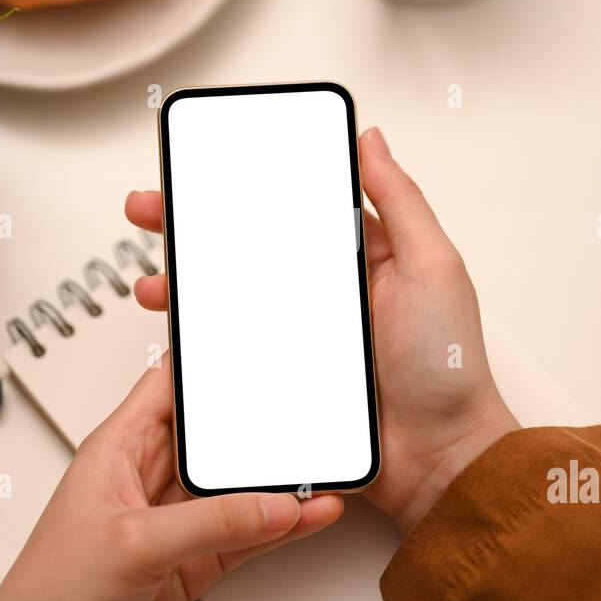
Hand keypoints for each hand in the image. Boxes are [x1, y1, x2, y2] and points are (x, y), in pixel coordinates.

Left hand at [0, 360, 343, 600]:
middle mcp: (144, 480)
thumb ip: (209, 522)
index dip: (207, 364)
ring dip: (273, 485)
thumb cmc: (46, 596)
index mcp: (117, 450)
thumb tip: (271, 504)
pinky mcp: (187, 564)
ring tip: (317, 473)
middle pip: (212, 439)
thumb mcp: (133, 544)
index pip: (168, 385)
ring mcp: (169, 523)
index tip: (253, 350)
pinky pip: (243, 535)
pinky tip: (305, 517)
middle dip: (256, 427)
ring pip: (233, 490)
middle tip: (304, 416)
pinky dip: (276, 529)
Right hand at [125, 126, 517, 533]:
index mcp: (360, 257)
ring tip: (152, 281)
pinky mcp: (285, 378)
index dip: (250, 185)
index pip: (295, 206)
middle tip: (153, 210)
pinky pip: (234, 354)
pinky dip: (201, 342)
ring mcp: (302, 337)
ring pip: (230, 300)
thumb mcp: (432, 267)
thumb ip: (401, 202)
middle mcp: (326, 293)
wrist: (439, 460)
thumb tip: (370, 140)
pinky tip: (177, 333)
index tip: (208, 166)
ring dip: (185, 285)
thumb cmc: (448, 367)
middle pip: (249, 249)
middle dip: (196, 227)